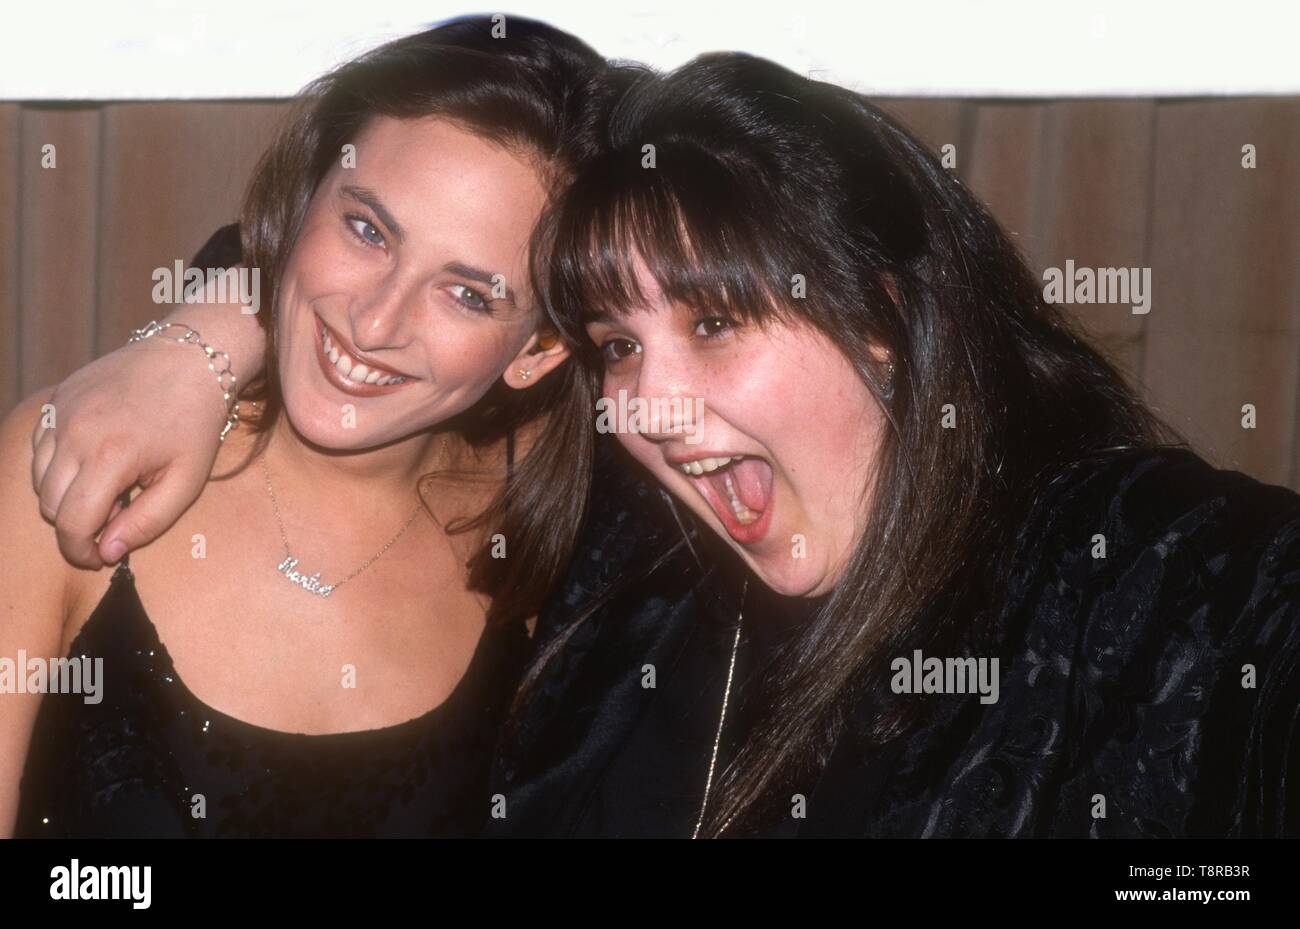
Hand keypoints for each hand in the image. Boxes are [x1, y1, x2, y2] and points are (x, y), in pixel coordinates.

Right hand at [30, 336, 228, 567]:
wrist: (190, 358)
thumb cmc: (194, 423)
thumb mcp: (185, 481)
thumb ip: (147, 522)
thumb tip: (108, 551)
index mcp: (109, 456)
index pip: (71, 523)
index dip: (81, 550)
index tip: (99, 557)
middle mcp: (74, 433)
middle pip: (49, 504)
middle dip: (76, 524)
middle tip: (117, 515)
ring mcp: (60, 412)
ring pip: (39, 478)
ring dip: (65, 495)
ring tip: (111, 485)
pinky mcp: (56, 399)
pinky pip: (40, 447)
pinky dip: (58, 465)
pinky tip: (94, 459)